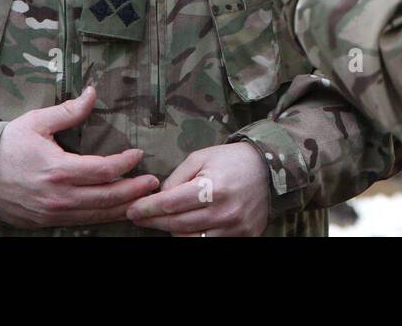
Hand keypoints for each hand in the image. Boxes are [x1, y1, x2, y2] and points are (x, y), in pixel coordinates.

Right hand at [0, 85, 158, 227]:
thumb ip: (69, 111)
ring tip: (143, 198)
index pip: (103, 171)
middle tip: (153, 182)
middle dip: (134, 190)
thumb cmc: (6, 146)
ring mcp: (53, 213)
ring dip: (122, 207)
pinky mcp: (47, 222)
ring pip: (96, 215)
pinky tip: (115, 209)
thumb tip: (93, 93)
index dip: (125, 163)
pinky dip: (101, 216)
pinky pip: (81, 222)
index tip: (138, 154)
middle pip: (106, 198)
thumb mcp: (36, 122)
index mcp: (58, 169)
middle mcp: (58, 196)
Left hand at [126, 142, 270, 236]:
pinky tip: (185, 227)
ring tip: (163, 220)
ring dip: (172, 230)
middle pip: (177, 224)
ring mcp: (234, 227)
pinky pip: (209, 243)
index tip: (131, 210)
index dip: (147, 208)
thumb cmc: (231, 159)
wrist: (269, 169)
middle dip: (153, 221)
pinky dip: (193, 236)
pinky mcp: (242, 236)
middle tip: (137, 217)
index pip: (170, 203)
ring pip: (190, 238)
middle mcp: (223, 211)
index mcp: (212, 187)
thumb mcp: (201, 157)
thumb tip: (160, 197)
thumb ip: (178, 177)